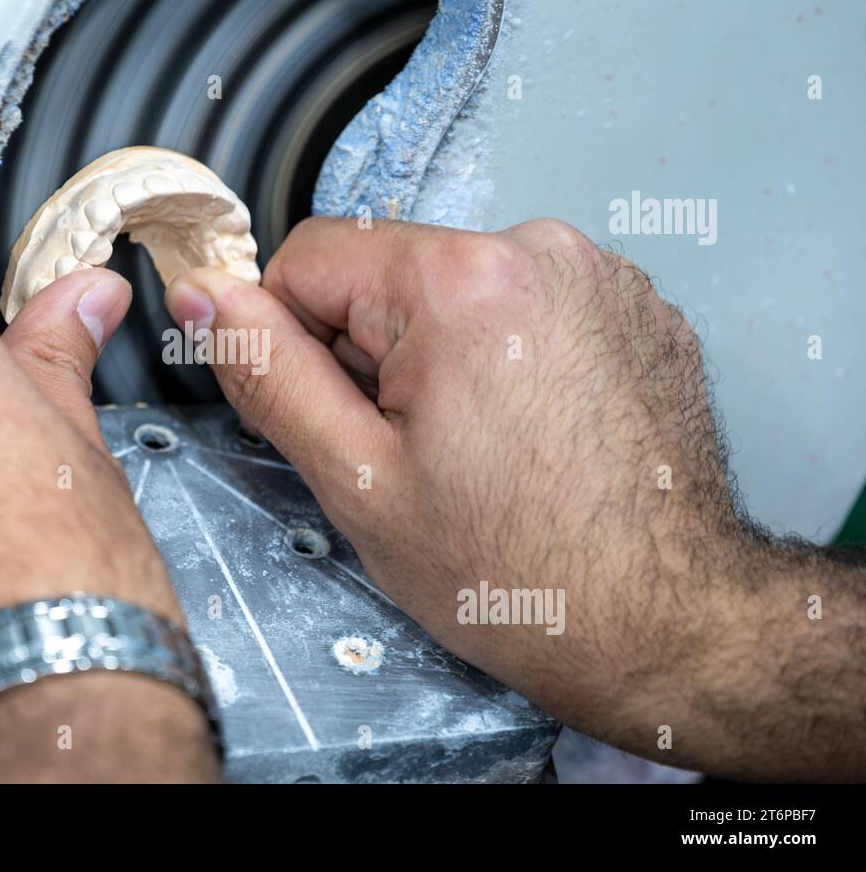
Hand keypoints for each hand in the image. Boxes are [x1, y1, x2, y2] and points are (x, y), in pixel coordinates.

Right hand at [164, 216, 864, 780]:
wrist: (667, 623)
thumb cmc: (520, 571)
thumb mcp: (358, 482)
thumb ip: (268, 373)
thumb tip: (204, 296)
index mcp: (460, 281)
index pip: (309, 258)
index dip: (298, 343)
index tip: (344, 418)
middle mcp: (538, 249)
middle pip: (387, 273)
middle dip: (376, 353)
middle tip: (419, 450)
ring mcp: (598, 274)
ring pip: (453, 290)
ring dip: (442, 355)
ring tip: (483, 448)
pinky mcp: (634, 305)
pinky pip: (523, 304)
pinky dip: (507, 355)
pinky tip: (531, 432)